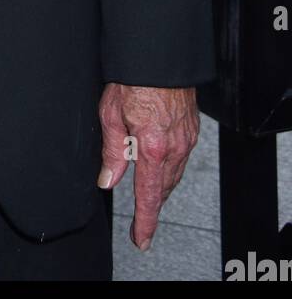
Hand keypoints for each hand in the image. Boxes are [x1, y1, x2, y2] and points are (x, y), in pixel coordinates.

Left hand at [96, 83, 199, 250]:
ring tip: (148, 199)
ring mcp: (186, 139)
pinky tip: (160, 169)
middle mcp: (173, 147)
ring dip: (160, 189)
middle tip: (141, 224)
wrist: (159, 58)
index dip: (145, 221)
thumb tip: (108, 179)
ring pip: (173, 176)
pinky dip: (169, 170)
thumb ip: (112, 152)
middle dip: (151, 207)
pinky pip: (180, 159)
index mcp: (151, 147)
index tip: (141, 240)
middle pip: (163, 189)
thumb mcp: (111, 115)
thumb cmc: (134, 80)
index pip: (148, 196)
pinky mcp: (191, 131)